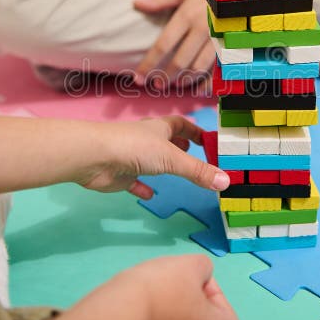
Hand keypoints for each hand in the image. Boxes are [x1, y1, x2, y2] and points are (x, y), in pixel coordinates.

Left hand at [77, 116, 229, 198]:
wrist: (93, 156)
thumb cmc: (134, 148)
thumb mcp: (172, 159)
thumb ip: (198, 172)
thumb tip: (226, 182)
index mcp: (159, 129)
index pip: (180, 125)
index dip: (194, 130)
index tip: (207, 139)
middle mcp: (146, 140)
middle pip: (165, 140)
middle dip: (179, 145)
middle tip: (193, 153)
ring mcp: (131, 156)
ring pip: (150, 159)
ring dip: (161, 165)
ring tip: (176, 172)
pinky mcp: (119, 174)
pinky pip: (134, 181)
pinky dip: (142, 187)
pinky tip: (149, 194)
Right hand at [123, 255, 238, 319]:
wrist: (123, 307)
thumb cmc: (164, 287)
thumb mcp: (193, 264)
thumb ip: (205, 267)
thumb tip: (199, 275)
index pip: (228, 316)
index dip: (215, 292)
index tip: (195, 280)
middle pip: (203, 318)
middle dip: (192, 295)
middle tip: (177, 280)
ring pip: (181, 318)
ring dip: (173, 300)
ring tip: (158, 285)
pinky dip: (158, 310)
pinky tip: (147, 296)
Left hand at [133, 0, 214, 87]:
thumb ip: (160, 2)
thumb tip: (135, 3)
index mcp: (186, 15)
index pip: (163, 45)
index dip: (149, 63)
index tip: (138, 77)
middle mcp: (202, 28)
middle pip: (179, 61)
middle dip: (165, 76)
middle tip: (156, 85)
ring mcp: (217, 38)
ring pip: (198, 68)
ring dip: (185, 80)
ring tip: (176, 85)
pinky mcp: (230, 45)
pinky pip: (218, 69)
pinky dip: (208, 83)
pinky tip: (199, 89)